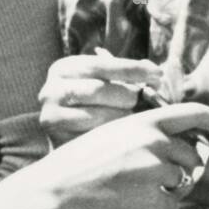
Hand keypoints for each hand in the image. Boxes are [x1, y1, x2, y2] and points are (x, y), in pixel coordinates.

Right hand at [28, 103, 208, 208]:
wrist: (58, 190)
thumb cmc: (80, 161)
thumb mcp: (113, 132)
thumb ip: (144, 132)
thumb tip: (175, 140)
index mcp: (145, 121)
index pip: (193, 113)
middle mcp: (156, 142)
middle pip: (191, 154)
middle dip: (179, 165)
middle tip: (148, 173)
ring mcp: (157, 171)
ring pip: (182, 180)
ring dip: (166, 186)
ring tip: (133, 187)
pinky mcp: (155, 198)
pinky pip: (173, 204)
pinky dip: (158, 205)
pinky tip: (132, 201)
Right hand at [38, 51, 163, 144]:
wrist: (67, 144)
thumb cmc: (93, 106)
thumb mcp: (104, 83)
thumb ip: (127, 75)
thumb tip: (153, 70)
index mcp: (63, 68)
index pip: (102, 64)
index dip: (133, 68)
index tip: (158, 74)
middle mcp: (51, 90)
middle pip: (98, 90)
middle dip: (128, 96)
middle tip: (142, 102)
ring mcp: (51, 116)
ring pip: (98, 117)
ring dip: (123, 120)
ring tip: (133, 121)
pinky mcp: (57, 141)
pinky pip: (94, 139)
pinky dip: (114, 139)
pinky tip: (124, 138)